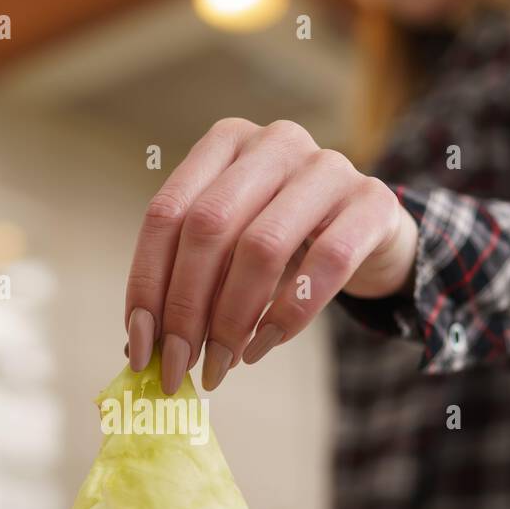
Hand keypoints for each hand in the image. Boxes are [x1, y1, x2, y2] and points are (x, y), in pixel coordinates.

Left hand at [125, 118, 418, 393]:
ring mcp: (327, 167)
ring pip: (262, 247)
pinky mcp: (372, 202)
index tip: (140, 346)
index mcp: (224, 142)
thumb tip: (137, 347)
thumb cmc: (285, 242)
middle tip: (179, 365)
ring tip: (220, 363)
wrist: (370, 232)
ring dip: (232, 319)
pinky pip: (324, 264)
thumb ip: (188, 282)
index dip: (148, 283)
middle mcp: (273, 142)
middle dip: (186, 309)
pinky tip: (262, 347)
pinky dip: (286, 316)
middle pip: (208, 228)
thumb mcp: (231, 249)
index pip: (166, 214)